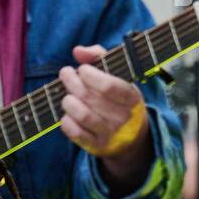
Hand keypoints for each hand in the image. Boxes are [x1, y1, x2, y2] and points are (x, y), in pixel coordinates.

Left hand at [59, 45, 150, 165]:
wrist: (133, 138)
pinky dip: (66, 121)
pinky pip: (76, 134)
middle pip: (91, 98)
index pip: (110, 86)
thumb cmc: (120, 99)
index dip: (91, 75)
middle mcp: (124, 117)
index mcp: (132, 97)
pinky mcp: (97, 147)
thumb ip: (99, 57)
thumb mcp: (118, 75)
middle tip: (66, 74)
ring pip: (83, 116)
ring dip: (68, 102)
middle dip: (72, 83)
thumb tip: (78, 51)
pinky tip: (67, 113)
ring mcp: (111, 134)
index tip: (82, 69)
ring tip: (67, 95)